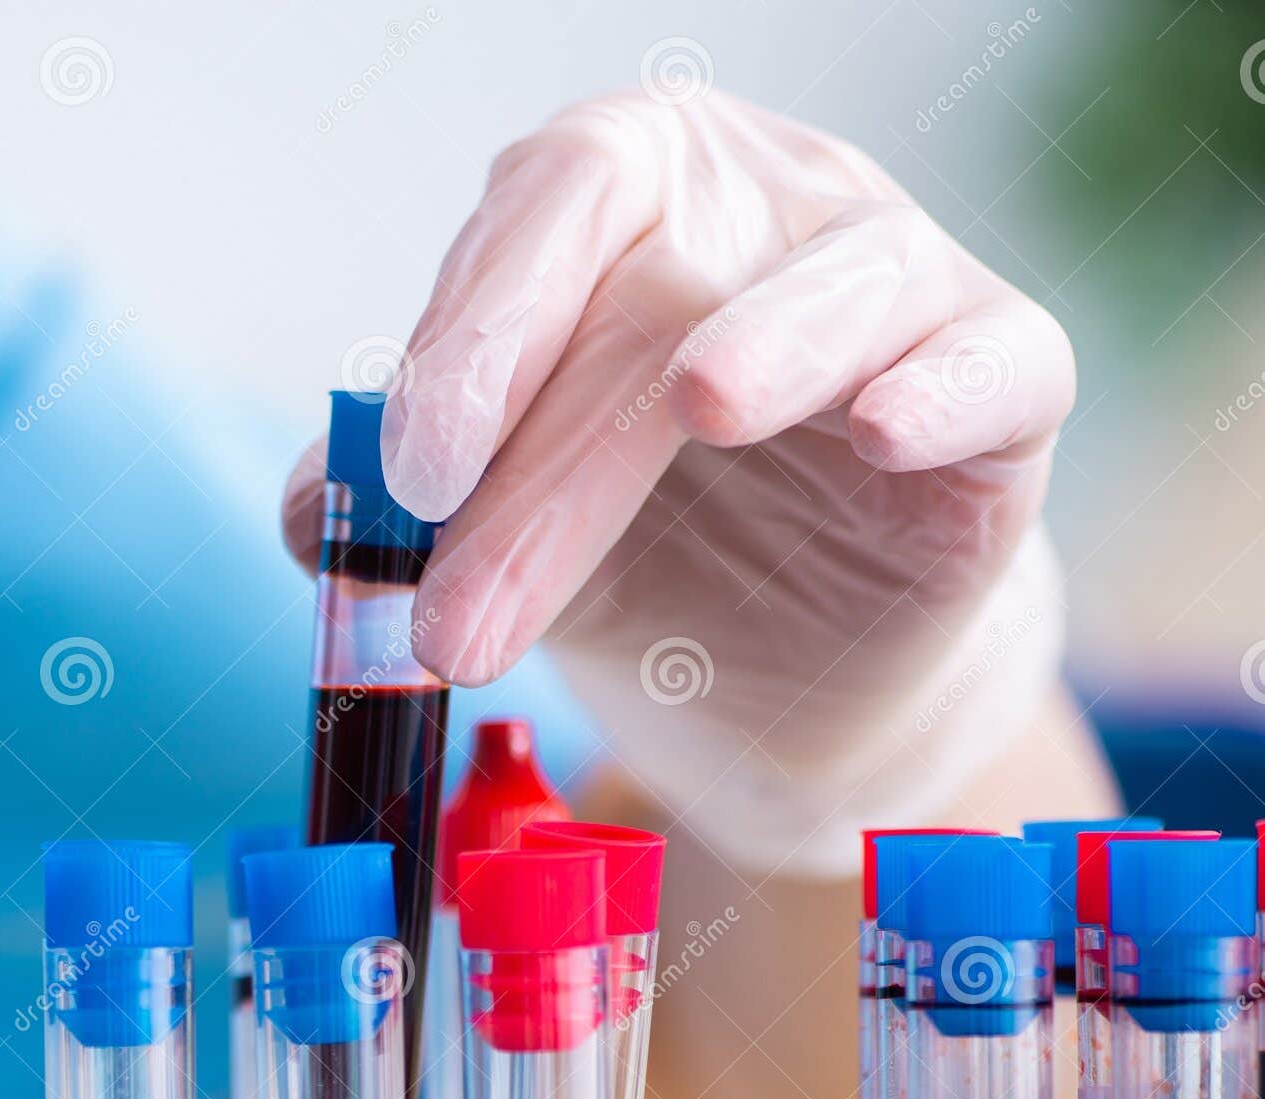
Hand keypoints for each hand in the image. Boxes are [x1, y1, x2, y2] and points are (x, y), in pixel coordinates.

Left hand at [284, 91, 1073, 867]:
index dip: (476, 331)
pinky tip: (882, 428)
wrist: (789, 667)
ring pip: (843, 282)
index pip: (550, 212)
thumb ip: (409, 506)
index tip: (411, 478)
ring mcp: (895, 288)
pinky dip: (944, 384)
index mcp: (632, 215)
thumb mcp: (508, 527)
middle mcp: (764, 218)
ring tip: (701, 404)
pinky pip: (999, 357)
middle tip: (466, 621)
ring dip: (769, 338)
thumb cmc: (648, 560)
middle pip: (659, 285)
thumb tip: (313, 512)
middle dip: (552, 462)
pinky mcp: (1005, 389)